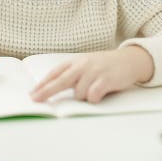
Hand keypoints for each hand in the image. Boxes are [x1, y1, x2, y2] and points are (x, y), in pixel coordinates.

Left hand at [29, 46, 154, 103]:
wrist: (129, 60)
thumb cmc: (104, 66)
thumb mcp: (85, 65)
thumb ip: (71, 75)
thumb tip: (50, 89)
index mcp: (75, 62)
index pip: (55, 73)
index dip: (42, 84)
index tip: (32, 94)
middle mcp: (83, 65)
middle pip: (60, 81)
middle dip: (46, 92)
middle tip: (36, 100)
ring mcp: (94, 71)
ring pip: (79, 93)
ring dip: (83, 98)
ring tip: (93, 92)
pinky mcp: (106, 79)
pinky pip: (93, 95)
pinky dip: (93, 99)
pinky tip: (100, 95)